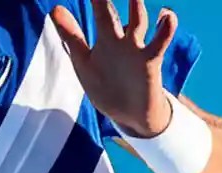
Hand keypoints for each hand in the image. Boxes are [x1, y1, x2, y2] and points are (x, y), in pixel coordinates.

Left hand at [51, 0, 177, 137]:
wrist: (130, 113)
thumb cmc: (105, 84)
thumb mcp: (84, 60)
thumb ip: (71, 36)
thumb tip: (54, 8)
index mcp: (105, 38)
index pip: (99, 12)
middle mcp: (121, 39)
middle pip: (110, 15)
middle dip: (104, 0)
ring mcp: (135, 49)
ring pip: (137, 23)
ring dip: (136, 8)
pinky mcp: (149, 62)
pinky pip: (158, 44)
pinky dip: (165, 30)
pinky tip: (167, 16)